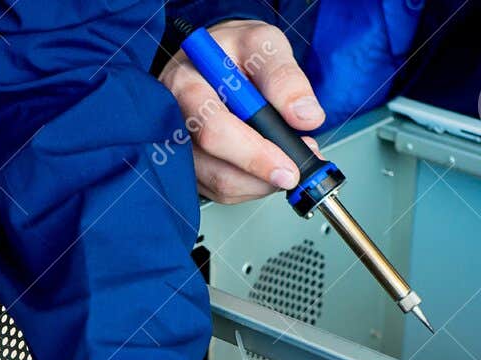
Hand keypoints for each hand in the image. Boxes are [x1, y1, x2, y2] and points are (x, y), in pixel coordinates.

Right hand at [159, 20, 320, 203]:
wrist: (215, 60)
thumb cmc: (234, 52)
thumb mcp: (263, 45)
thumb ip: (284, 77)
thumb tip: (306, 117)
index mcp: (186, 85)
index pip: (214, 130)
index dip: (253, 155)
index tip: (288, 167)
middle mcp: (174, 121)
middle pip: (214, 168)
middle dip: (261, 175)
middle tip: (294, 172)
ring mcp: (179, 149)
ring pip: (220, 185)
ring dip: (260, 182)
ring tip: (286, 160)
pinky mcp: (190, 169)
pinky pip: (221, 192)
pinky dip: (252, 185)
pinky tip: (265, 165)